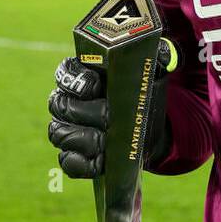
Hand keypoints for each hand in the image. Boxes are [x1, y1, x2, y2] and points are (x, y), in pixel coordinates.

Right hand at [47, 38, 176, 178]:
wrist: (148, 122)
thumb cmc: (143, 90)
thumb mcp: (152, 70)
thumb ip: (156, 57)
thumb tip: (161, 56)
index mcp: (81, 75)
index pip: (65, 73)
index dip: (76, 80)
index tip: (97, 85)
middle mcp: (66, 100)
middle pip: (61, 106)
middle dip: (86, 113)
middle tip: (109, 118)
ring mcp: (66, 128)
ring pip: (59, 134)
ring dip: (83, 140)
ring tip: (105, 143)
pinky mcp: (74, 154)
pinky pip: (67, 162)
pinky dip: (81, 164)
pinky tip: (100, 163)